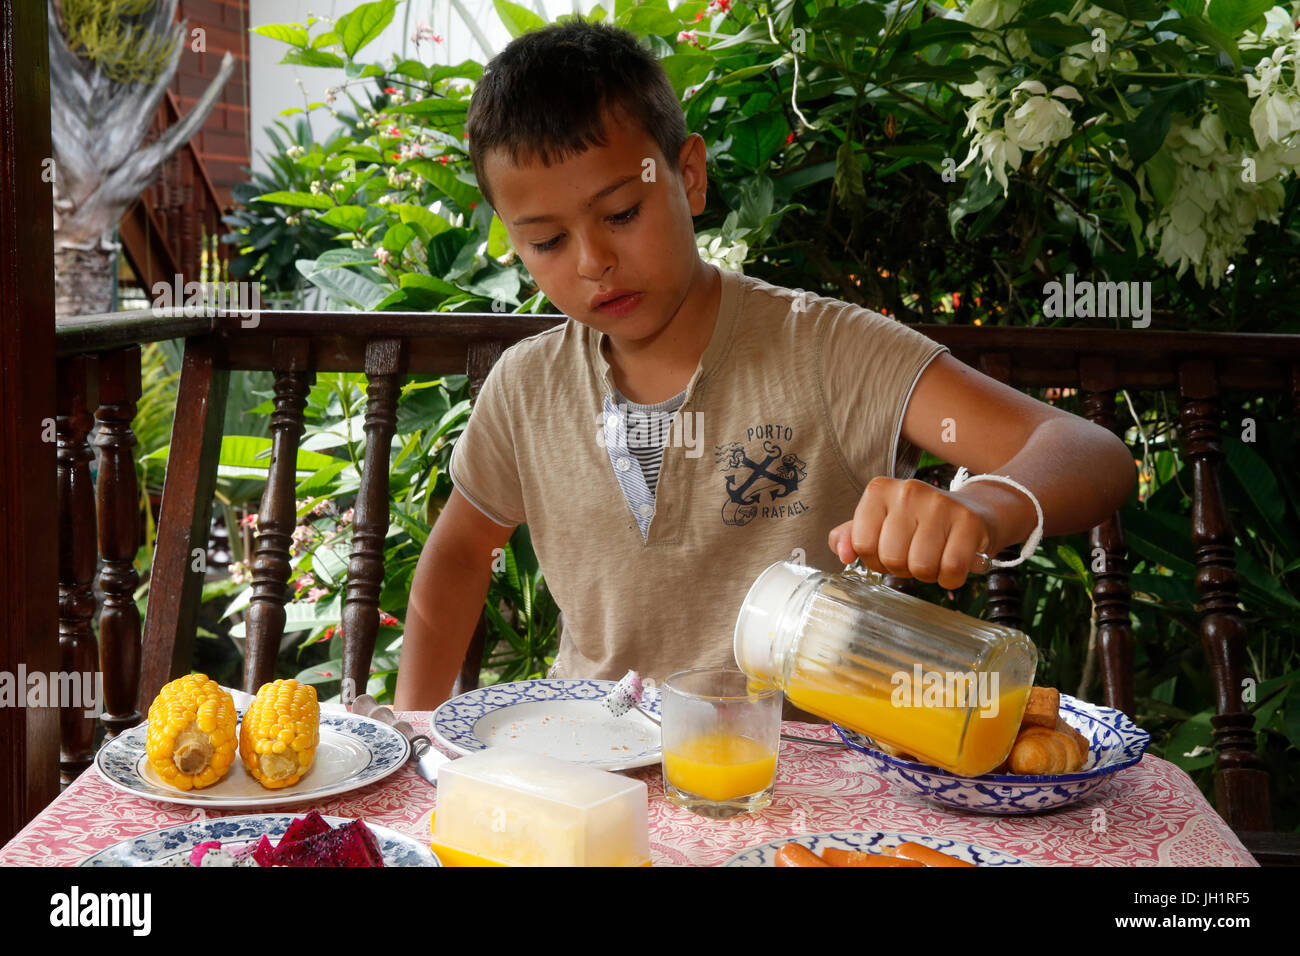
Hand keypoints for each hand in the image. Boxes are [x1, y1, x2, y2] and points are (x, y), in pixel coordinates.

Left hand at [827, 477, 994, 589]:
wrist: (972, 511)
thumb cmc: (918, 522)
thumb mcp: (879, 522)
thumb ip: (851, 537)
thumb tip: (842, 554)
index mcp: (879, 489)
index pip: (861, 544)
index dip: (874, 558)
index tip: (889, 549)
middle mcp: (908, 491)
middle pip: (891, 557)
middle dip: (901, 568)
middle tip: (914, 554)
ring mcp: (940, 504)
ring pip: (921, 566)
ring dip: (927, 574)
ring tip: (933, 557)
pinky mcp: (968, 521)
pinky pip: (951, 569)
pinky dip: (950, 578)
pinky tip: (951, 563)